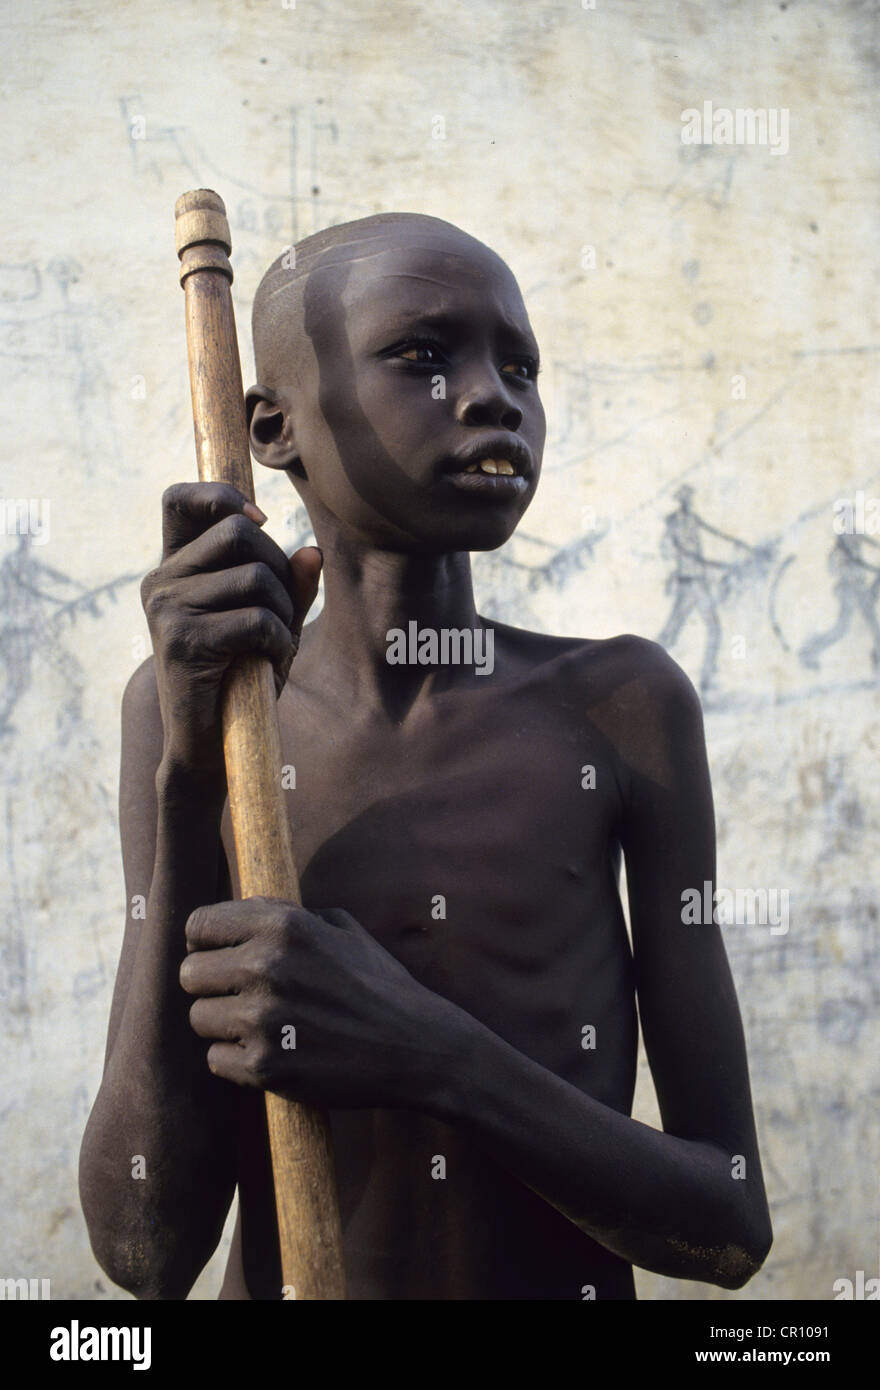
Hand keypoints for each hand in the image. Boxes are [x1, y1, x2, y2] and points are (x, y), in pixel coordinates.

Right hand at [141, 483, 321, 775]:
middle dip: (279, 569)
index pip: (180, 499)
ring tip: (274, 645)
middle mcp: (161, 581)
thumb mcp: (270, 623)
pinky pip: (256, 619)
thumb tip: (312, 552)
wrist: (207, 746)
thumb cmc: (240, 678)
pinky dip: (279, 642)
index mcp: (175, 568)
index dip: (223, 495)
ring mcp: (167, 609)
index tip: (259, 520)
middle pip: (238, 532)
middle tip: (281, 613)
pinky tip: (269, 665)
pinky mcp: (183, 640)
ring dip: (283, 612)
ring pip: (255, 575)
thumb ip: (290, 585)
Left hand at [179, 898, 439, 1109]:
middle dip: (211, 984)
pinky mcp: (265, 1068)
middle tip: (240, 996)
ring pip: (199, 1019)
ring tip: (260, 1026)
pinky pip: (216, 1060)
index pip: (199, 925)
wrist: (417, 1047)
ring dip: (223, 1024)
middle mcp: (266, 967)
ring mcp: (263, 1020)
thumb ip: (289, 915)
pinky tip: (271, 1053)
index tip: (216, 954)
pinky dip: (236, 1061)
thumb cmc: (380, 984)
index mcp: (283, 926)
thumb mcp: (342, 929)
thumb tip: (242, 911)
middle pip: (190, 975)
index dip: (204, 941)